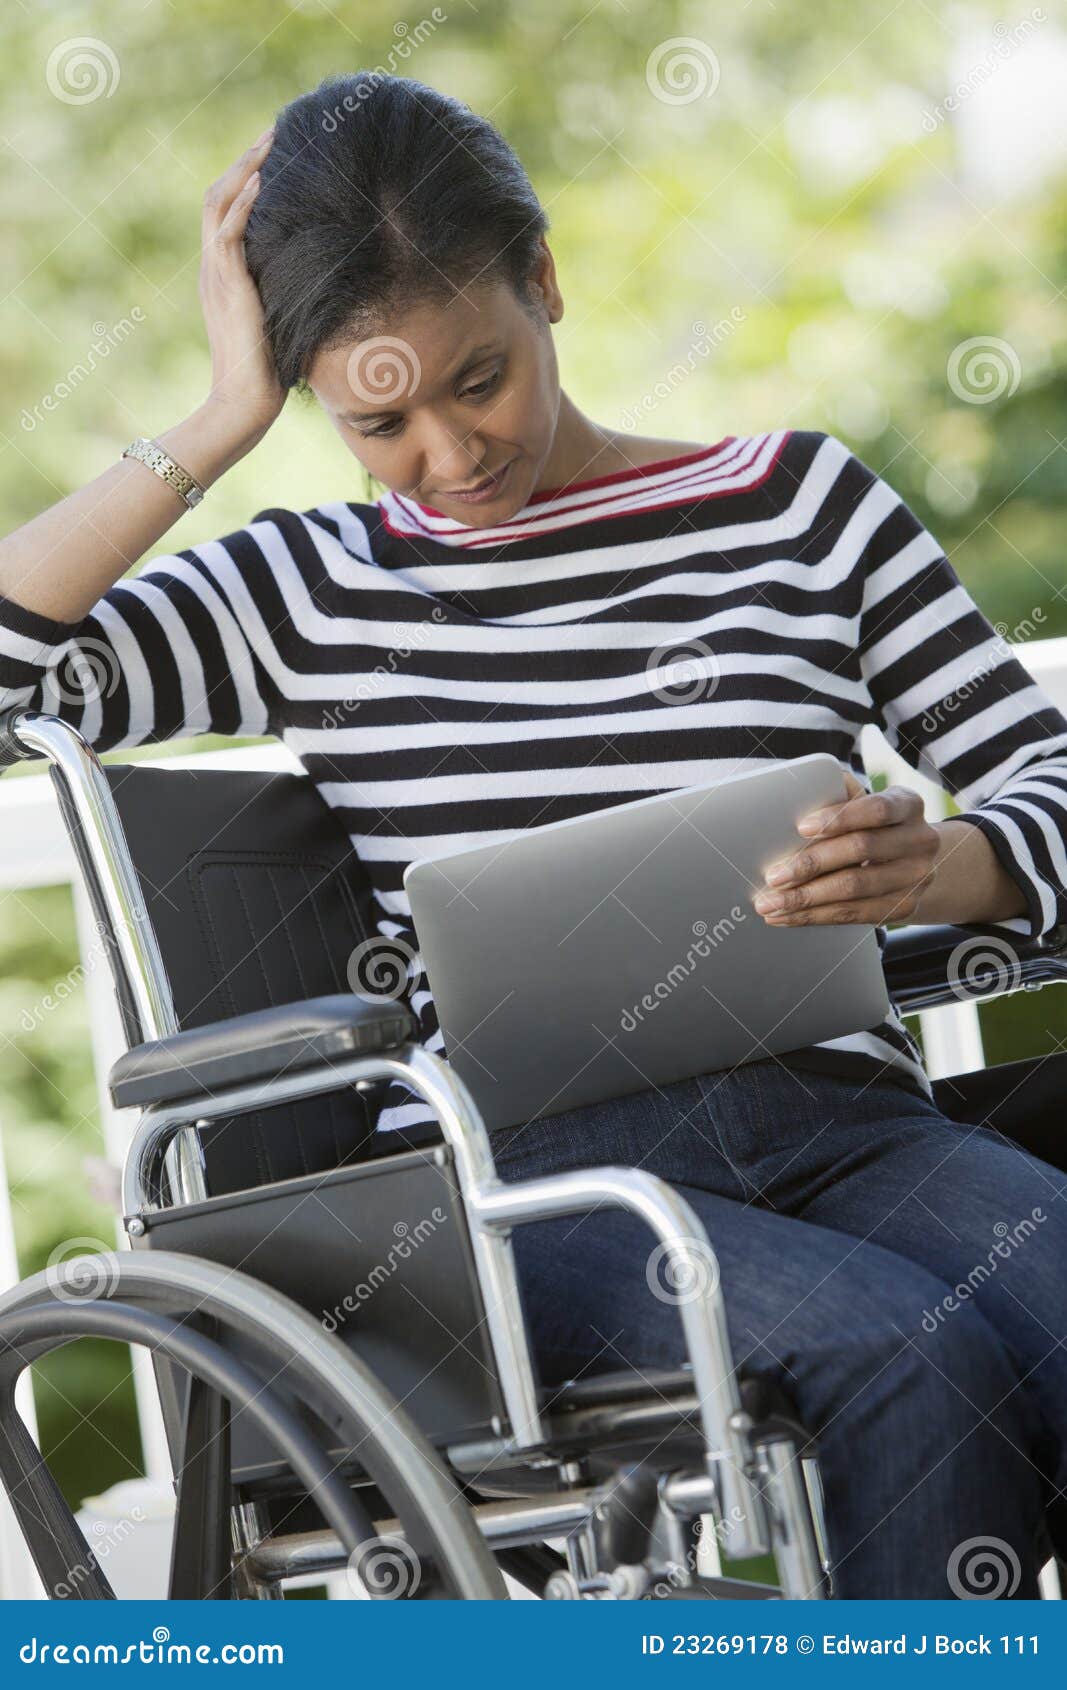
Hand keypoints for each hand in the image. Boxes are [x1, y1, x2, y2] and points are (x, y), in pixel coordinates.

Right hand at [199, 125, 286, 436]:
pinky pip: (228, 230)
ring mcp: (216, 274)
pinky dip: (244, 200)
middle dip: (246, 160)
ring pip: (219, 202)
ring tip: (271, 140)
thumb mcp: (281, 324)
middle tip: (276, 131)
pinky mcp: (227, 285)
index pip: (227, 212)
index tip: (276, 155)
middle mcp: (213, 267)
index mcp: (223, 275)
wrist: (245, 404)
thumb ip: (289, 297)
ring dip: (245, 167)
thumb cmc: (269, 376)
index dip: (247, 179)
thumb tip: (326, 283)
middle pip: (219, 194)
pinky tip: (264, 178)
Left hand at [751, 770, 939, 926]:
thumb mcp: (864, 803)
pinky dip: (815, 916)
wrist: (914, 860)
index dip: (839, 818)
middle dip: (811, 863)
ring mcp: (915, 877)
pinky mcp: (905, 908)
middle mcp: (919, 840)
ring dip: (806, 898)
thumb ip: (839, 795)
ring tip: (771, 903)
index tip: (802, 827)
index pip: (876, 809)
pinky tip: (788, 916)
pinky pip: (854, 915)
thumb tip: (798, 793)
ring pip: (854, 889)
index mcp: (908, 804)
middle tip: (774, 876)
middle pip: (861, 850)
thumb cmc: (874, 825)